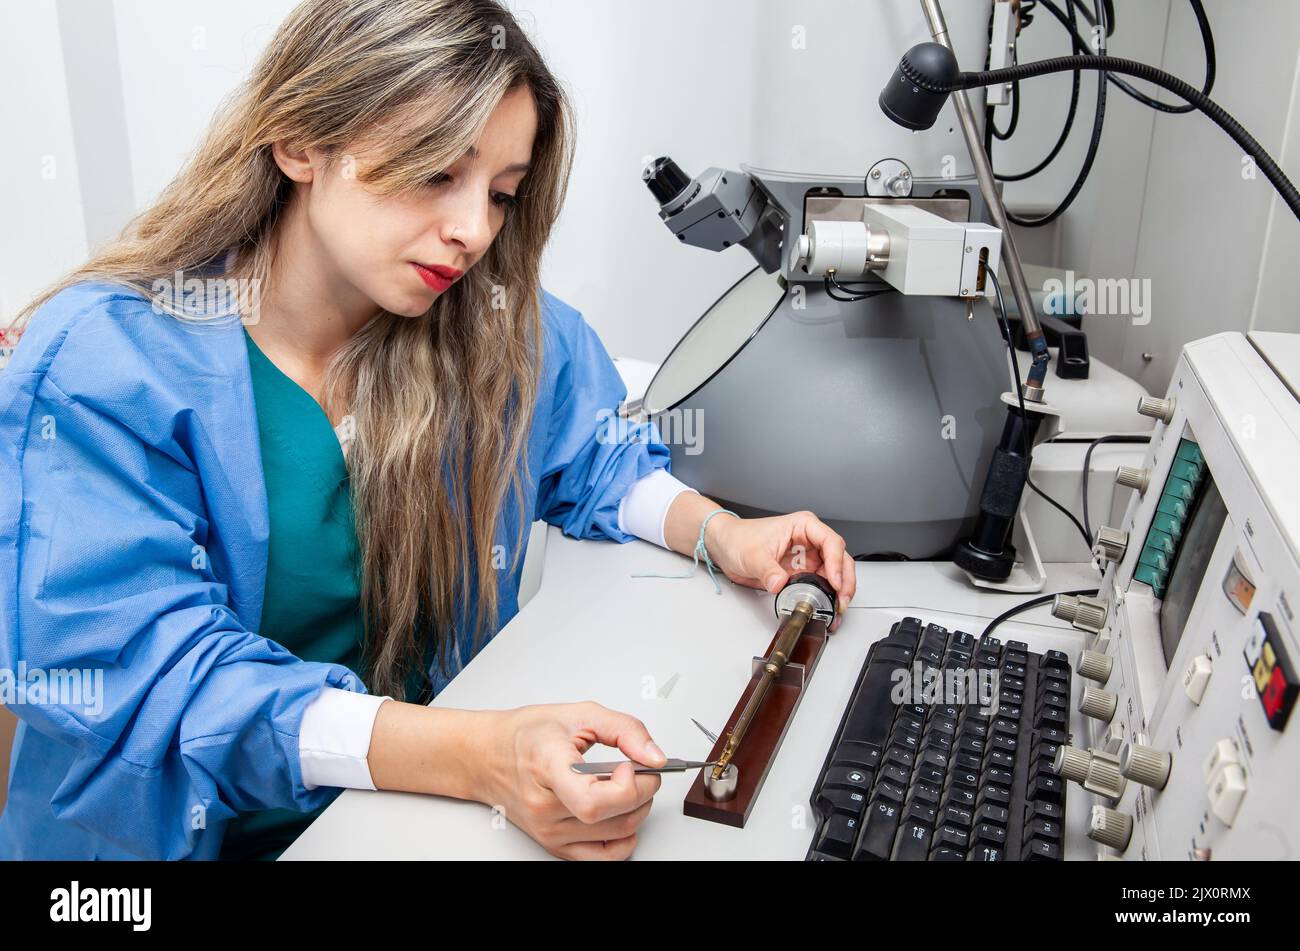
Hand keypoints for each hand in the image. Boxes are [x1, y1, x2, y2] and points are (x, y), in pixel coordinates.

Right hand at [472, 701, 665, 859]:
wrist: (487, 756)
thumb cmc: (527, 735)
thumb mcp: (580, 714)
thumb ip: (625, 731)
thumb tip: (656, 757)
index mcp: (548, 768)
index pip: (594, 802)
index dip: (628, 787)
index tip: (631, 765)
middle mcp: (545, 807)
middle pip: (615, 818)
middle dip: (644, 791)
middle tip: (638, 767)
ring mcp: (549, 831)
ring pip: (618, 835)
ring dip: (637, 809)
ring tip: (626, 784)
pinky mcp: (554, 845)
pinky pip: (603, 856)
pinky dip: (623, 837)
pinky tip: (619, 813)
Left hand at [706, 510, 856, 630]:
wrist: (725, 547)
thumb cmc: (739, 538)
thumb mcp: (752, 555)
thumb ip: (768, 570)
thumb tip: (779, 583)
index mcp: (803, 526)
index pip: (831, 542)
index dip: (837, 563)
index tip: (835, 582)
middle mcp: (810, 541)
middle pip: (840, 558)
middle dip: (845, 581)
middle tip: (842, 600)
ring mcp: (808, 557)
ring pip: (836, 573)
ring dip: (839, 592)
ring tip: (838, 608)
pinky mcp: (803, 573)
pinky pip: (821, 585)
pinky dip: (827, 597)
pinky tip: (828, 608)